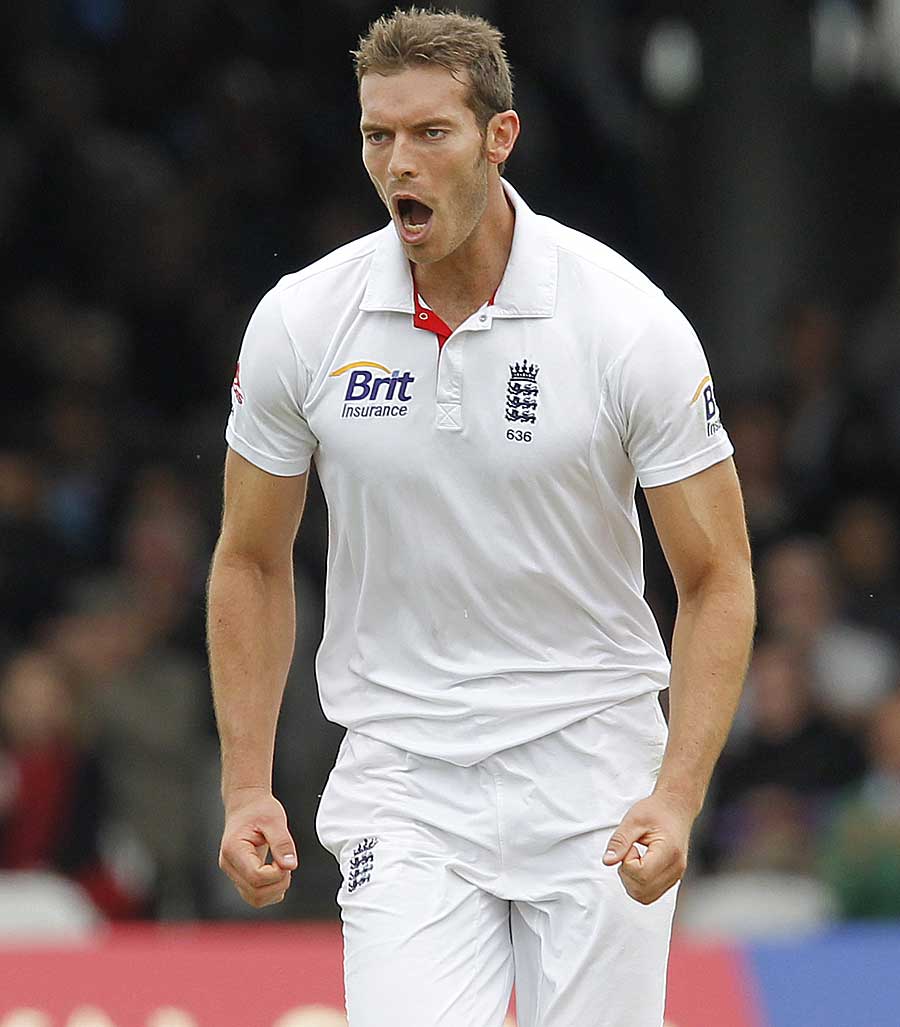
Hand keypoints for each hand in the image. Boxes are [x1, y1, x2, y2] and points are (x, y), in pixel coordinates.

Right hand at [219, 788, 297, 907]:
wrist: (246, 805)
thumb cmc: (258, 809)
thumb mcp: (275, 820)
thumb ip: (282, 843)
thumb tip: (290, 865)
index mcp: (234, 850)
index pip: (256, 877)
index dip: (277, 873)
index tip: (285, 858)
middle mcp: (229, 865)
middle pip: (255, 893)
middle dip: (278, 883)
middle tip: (286, 862)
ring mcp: (233, 873)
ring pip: (254, 899)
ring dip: (275, 889)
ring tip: (281, 866)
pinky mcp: (240, 876)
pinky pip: (255, 895)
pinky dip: (270, 890)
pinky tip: (277, 872)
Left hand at [601, 792, 692, 904]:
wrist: (675, 808)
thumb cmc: (657, 811)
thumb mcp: (633, 820)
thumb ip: (619, 841)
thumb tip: (608, 860)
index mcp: (668, 852)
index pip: (641, 874)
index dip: (627, 862)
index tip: (630, 846)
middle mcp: (675, 868)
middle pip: (642, 890)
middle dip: (627, 874)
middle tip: (629, 852)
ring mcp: (676, 876)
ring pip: (645, 897)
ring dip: (632, 881)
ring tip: (634, 858)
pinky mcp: (672, 879)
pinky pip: (651, 894)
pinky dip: (639, 884)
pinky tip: (639, 865)